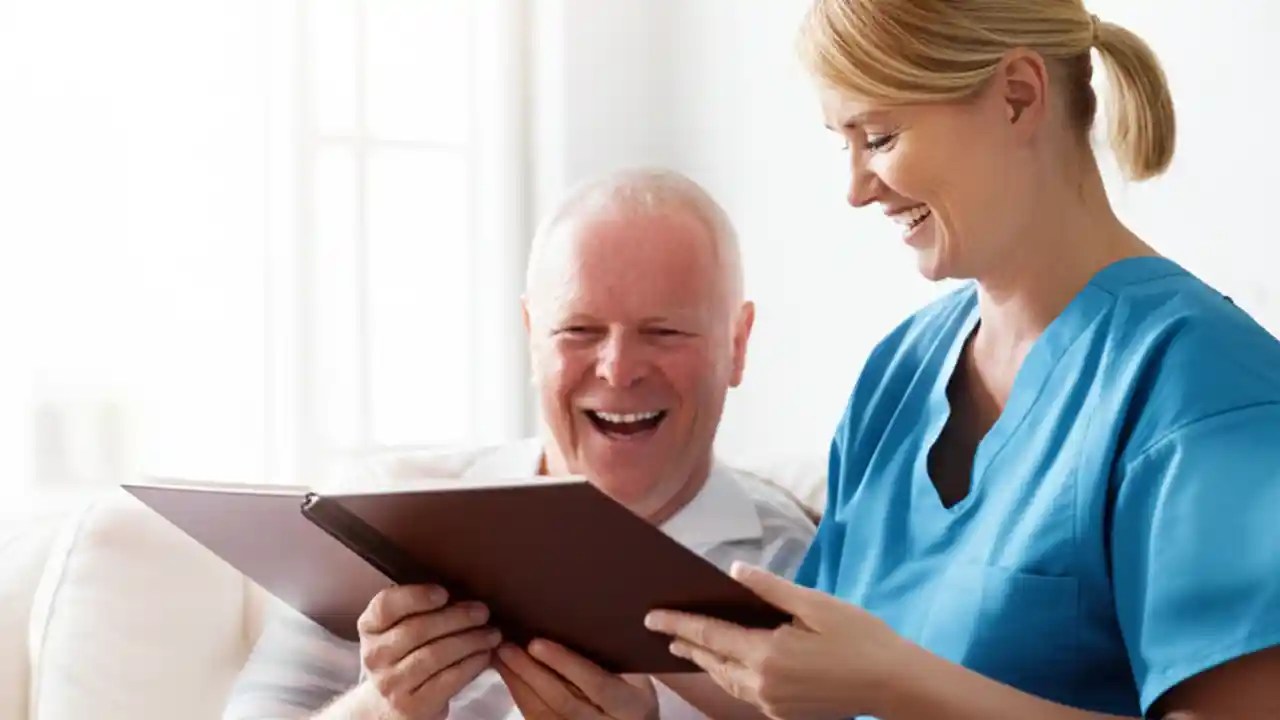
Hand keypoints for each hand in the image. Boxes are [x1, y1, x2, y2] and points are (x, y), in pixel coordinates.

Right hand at [356, 584, 501, 719]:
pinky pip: (447, 680)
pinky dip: (471, 664)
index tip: (444, 592)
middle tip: (483, 612)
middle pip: (417, 630)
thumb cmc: (406, 653)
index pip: (385, 606)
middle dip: (456, 618)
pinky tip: (485, 655)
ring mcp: (391, 683)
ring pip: (434, 656)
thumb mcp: (400, 627)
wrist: (393, 703)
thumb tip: (462, 589)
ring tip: (492, 633)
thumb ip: (419, 607)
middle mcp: (374, 655)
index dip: (415, 597)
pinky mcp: (413, 705)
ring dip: (469, 641)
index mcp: (370, 627)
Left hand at [494, 639, 658, 719]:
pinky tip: (507, 676)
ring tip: (500, 656)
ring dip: (518, 684)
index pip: (597, 685)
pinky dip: (519, 696)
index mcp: (632, 705)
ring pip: (543, 713)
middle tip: (507, 646)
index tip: (537, 644)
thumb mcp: (641, 679)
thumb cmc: (635, 698)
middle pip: (563, 700)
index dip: (566, 664)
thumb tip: (590, 620)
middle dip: (531, 673)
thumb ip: (620, 658)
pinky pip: (535, 718)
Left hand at [644, 562, 911, 719]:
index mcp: (767, 654)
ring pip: (727, 682)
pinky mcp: (785, 715)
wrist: (894, 684)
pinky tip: (729, 667)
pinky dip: (731, 678)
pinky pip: (747, 694)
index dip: (678, 624)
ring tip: (689, 647)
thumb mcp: (816, 604)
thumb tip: (734, 572)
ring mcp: (773, 705)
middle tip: (662, 630)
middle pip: (712, 661)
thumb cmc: (860, 637)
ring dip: (707, 663)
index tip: (652, 617)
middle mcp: (763, 684)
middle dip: (686, 644)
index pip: (709, 635)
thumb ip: (771, 589)